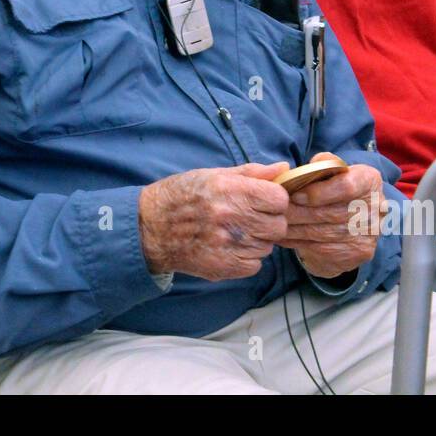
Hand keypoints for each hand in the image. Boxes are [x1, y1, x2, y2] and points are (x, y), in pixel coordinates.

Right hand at [138, 162, 289, 279]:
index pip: (279, 199)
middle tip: (250, 218)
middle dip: (269, 221)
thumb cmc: (182, 196)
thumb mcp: (213, 175)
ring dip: (257, 240)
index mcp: (230, 190)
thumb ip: (251, 172)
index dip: (274, 199)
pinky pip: (255, 264)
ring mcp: (229, 245)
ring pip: (267, 246)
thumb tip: (284, 168)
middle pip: (278, 225)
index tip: (263, 200)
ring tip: (235, 231)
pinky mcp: (225, 267)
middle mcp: (231, 217)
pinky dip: (247, 258)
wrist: (151, 227)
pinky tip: (230, 247)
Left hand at [282, 154, 384, 279]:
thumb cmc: (336, 188)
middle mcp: (376, 207)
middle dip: (299, 212)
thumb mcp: (333, 171)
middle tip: (276, 211)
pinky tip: (283, 237)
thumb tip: (306, 170)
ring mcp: (369, 233)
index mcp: (369, 180)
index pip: (346, 187)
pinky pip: (322, 248)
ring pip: (323, 233)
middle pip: (331, 213)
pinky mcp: (359, 252)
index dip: (318, 193)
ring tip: (275, 223)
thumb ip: (323, 164)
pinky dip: (298, 243)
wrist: (355, 220)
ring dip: (294, 229)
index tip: (296, 195)